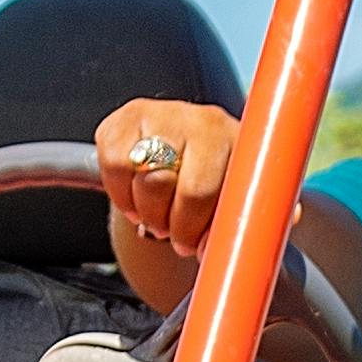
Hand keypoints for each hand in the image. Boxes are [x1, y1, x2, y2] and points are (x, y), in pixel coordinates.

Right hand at [93, 97, 243, 300]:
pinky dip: (120, 192)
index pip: (199, 189)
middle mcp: (199, 121)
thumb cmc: (222, 188)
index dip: (190, 228)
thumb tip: (242, 240)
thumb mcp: (242, 204)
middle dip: (166, 223)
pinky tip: (137, 197)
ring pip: (134, 173)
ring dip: (143, 209)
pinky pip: (112, 163)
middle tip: (174, 233)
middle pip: (162, 182)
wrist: (192, 159)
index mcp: (235, 141)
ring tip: (158, 215)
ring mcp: (161, 114)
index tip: (194, 247)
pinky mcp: (127, 118)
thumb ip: (249, 222)